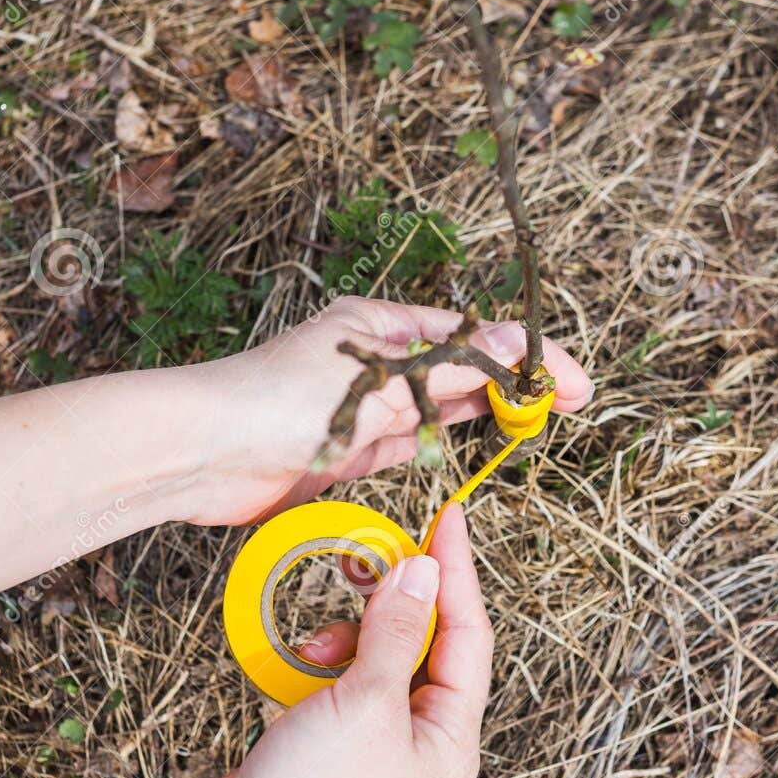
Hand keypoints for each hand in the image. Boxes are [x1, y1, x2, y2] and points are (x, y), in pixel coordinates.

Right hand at [120, 503, 488, 777]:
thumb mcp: (364, 699)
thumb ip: (397, 628)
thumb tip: (424, 570)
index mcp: (451, 738)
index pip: (470, 635)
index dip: (457, 571)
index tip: (449, 517)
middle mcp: (424, 739)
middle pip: (429, 639)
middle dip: (397, 599)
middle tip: (373, 555)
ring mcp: (379, 738)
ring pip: (382, 651)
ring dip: (352, 632)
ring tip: (320, 644)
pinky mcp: (336, 736)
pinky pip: (346, 673)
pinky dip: (326, 658)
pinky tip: (303, 662)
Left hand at [170, 297, 592, 525]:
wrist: (205, 452)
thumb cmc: (283, 398)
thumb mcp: (386, 378)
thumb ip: (458, 370)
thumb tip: (521, 350)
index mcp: (382, 324)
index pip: (472, 337)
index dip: (527, 358)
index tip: (573, 382)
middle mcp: (374, 361)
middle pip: (460, 370)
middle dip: (513, 385)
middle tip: (568, 405)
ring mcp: (360, 407)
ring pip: (437, 409)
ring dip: (482, 415)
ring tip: (533, 425)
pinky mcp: (345, 452)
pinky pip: (406, 446)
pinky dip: (440, 445)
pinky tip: (472, 447)